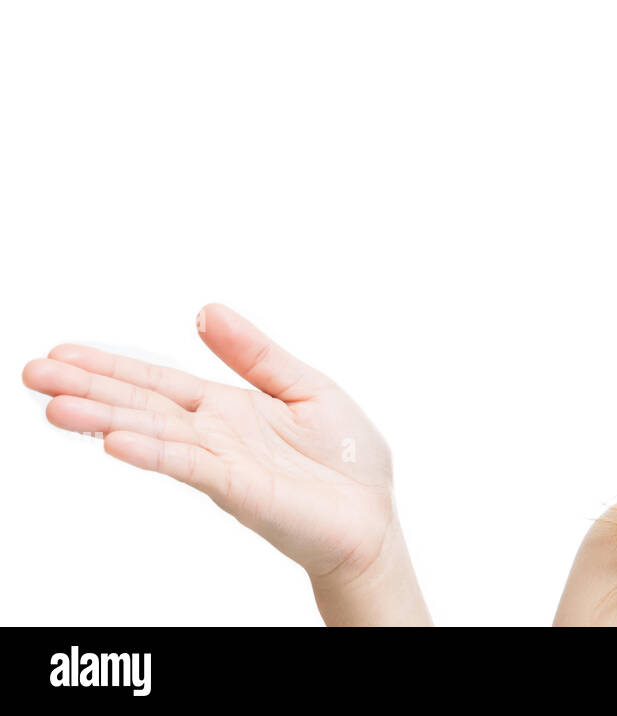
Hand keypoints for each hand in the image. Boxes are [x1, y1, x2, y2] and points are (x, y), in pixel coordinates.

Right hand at [22, 304, 406, 596]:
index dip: (111, 367)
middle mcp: (215, 436)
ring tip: (55, 407)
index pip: (158, 384)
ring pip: (156, 436)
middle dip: (89, 389)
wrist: (373, 515)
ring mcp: (224, 464)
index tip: (60, 352)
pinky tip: (117, 442)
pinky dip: (156, 454)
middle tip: (31, 372)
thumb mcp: (304, 386)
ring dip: (106, 421)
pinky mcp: (243, 491)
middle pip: (142, 407)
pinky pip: (194, 468)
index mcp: (228, 409)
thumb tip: (206, 310)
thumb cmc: (345, 457)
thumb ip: (255, 354)